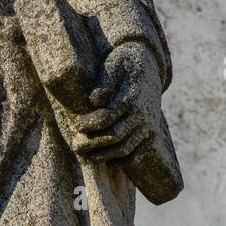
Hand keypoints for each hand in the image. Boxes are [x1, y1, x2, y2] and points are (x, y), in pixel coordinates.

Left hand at [69, 43, 163, 162]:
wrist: (149, 65)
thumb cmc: (124, 64)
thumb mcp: (113, 64)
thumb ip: (105, 81)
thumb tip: (94, 99)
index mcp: (132, 96)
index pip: (107, 117)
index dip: (89, 124)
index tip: (76, 126)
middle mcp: (142, 114)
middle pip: (115, 136)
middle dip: (92, 144)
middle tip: (75, 146)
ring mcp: (148, 126)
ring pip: (124, 148)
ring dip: (104, 155)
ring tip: (87, 156)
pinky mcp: (150, 134)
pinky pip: (136, 155)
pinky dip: (121, 161)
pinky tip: (106, 162)